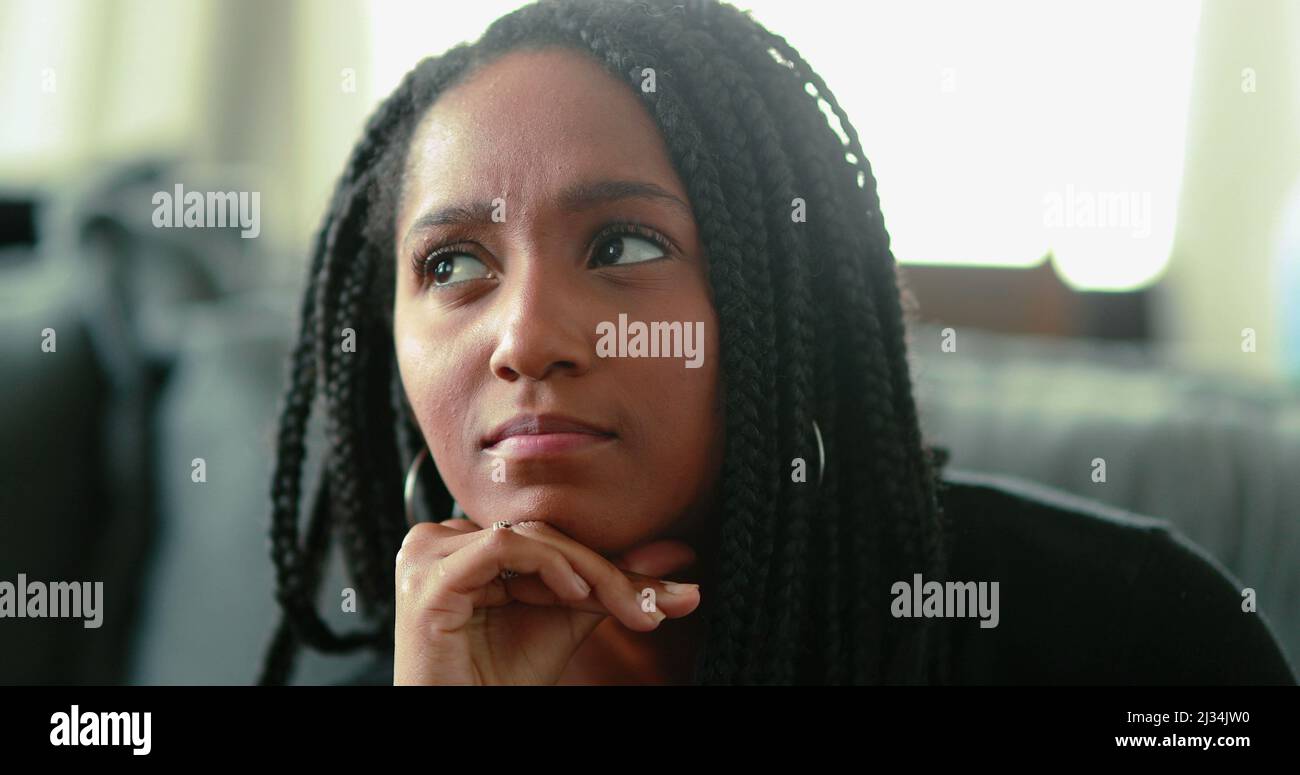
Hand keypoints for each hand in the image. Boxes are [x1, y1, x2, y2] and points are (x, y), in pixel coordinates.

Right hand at [392, 518, 700, 684]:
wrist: (462, 725)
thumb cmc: (499, 679)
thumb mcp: (567, 618)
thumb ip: (611, 582)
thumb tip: (679, 554)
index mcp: (464, 543)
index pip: (546, 535)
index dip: (606, 562)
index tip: (669, 593)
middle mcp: (439, 540)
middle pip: (539, 532)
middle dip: (605, 569)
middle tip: (654, 604)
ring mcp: (426, 554)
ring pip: (528, 535)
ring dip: (585, 569)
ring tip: (617, 603)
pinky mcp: (427, 577)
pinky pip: (500, 547)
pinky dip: (548, 563)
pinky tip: (574, 591)